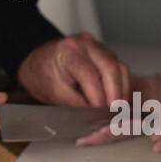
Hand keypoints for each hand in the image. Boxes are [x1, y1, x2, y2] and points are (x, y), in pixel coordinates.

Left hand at [16, 33, 132, 107]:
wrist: (38, 63)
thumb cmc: (42, 76)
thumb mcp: (55, 93)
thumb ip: (76, 105)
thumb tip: (95, 117)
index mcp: (69, 51)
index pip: (91, 76)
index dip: (99, 99)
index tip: (102, 116)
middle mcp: (86, 44)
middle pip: (112, 68)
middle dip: (117, 95)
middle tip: (116, 115)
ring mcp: (97, 46)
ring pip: (120, 67)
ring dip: (122, 90)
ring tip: (119, 110)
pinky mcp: (104, 52)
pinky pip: (119, 68)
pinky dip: (121, 85)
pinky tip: (118, 100)